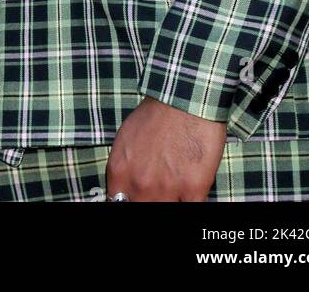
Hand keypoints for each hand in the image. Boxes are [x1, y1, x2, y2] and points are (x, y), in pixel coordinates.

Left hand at [106, 97, 226, 201]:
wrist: (184, 98)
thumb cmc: (156, 113)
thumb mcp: (125, 140)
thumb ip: (124, 168)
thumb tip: (125, 187)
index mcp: (119, 172)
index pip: (115, 203)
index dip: (128, 200)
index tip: (135, 197)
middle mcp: (140, 184)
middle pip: (140, 208)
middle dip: (148, 200)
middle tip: (157, 190)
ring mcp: (167, 189)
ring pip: (165, 210)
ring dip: (170, 200)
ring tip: (175, 188)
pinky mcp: (192, 189)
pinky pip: (190, 209)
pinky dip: (189, 202)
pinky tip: (189, 192)